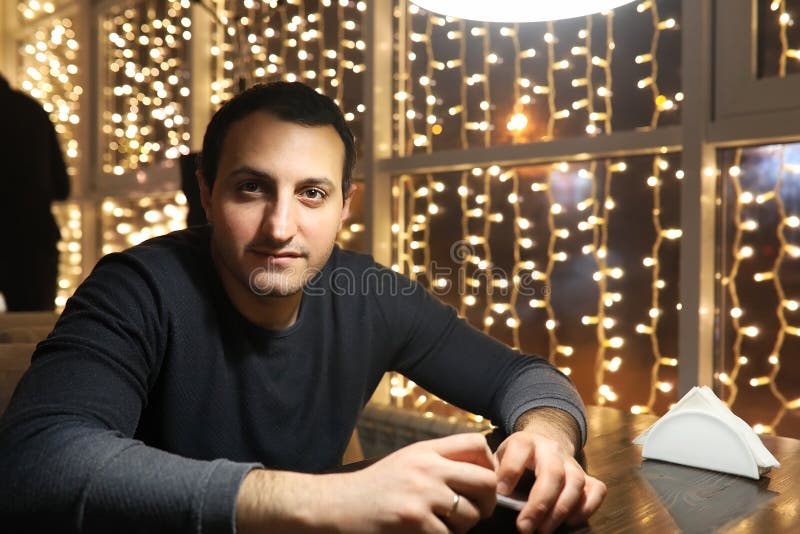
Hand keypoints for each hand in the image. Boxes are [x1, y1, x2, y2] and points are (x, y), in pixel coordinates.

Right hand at [336, 433, 497, 532]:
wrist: (337, 505)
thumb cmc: (375, 487)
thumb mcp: (407, 462)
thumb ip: (439, 462)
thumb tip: (482, 471)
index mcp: (427, 450)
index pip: (477, 443)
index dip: (490, 464)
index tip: (481, 482)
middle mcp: (427, 467)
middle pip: (486, 480)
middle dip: (488, 501)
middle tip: (475, 511)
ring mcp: (422, 494)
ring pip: (471, 514)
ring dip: (464, 526)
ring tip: (443, 525)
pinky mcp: (414, 520)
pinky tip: (424, 533)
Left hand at [495, 431, 605, 533]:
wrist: (542, 443)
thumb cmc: (515, 458)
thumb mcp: (499, 458)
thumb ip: (495, 473)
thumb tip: (491, 496)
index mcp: (525, 441)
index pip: (520, 448)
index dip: (510, 471)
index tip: (500, 493)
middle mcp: (551, 449)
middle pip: (552, 472)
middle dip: (539, 503)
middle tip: (524, 527)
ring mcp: (571, 462)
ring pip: (576, 482)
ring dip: (560, 510)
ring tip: (543, 530)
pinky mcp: (587, 476)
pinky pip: (597, 490)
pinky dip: (587, 508)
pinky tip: (569, 521)